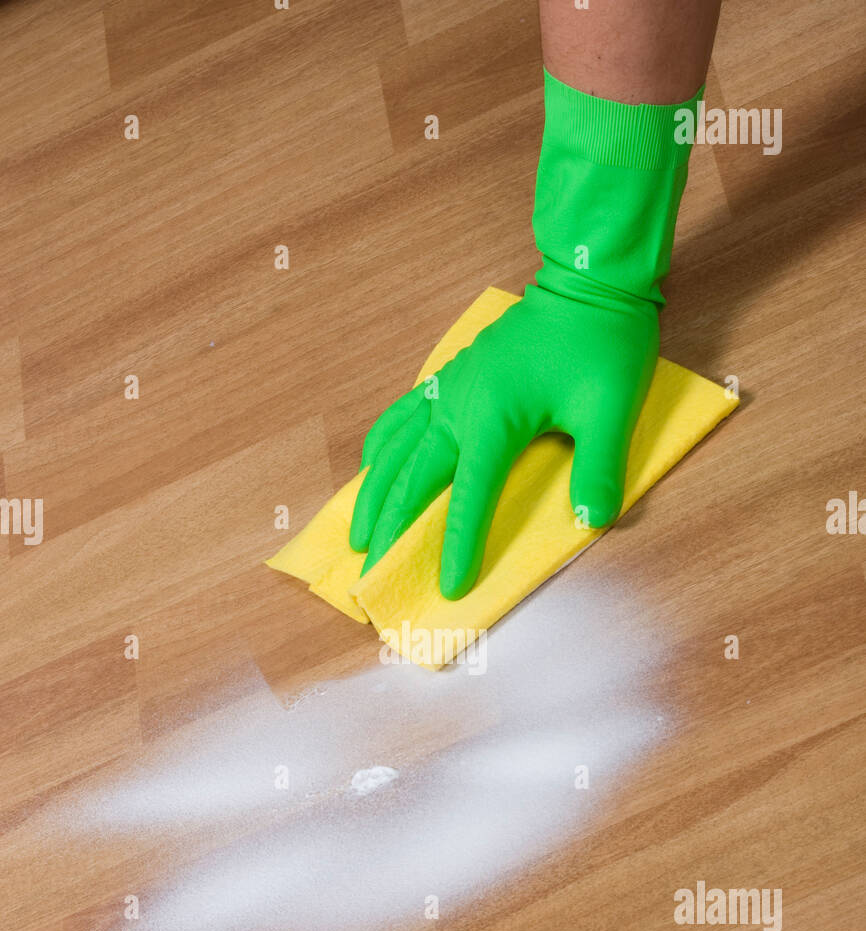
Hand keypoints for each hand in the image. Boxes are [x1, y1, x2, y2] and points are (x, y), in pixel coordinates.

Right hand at [349, 281, 657, 599]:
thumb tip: (592, 520)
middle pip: (412, 478)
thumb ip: (600, 466)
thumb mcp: (611, 409)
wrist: (586, 282)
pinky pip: (402, 416)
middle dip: (391, 530)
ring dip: (373, 495)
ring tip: (357, 535)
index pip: (469, 496)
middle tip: (370, 573)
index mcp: (493, 418)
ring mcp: (448, 389)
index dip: (458, 545)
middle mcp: (457, 405)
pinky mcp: (450, 377)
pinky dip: (382, 446)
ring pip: (395, 450)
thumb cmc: (601, 344)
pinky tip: (371, 466)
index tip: (451, 589)